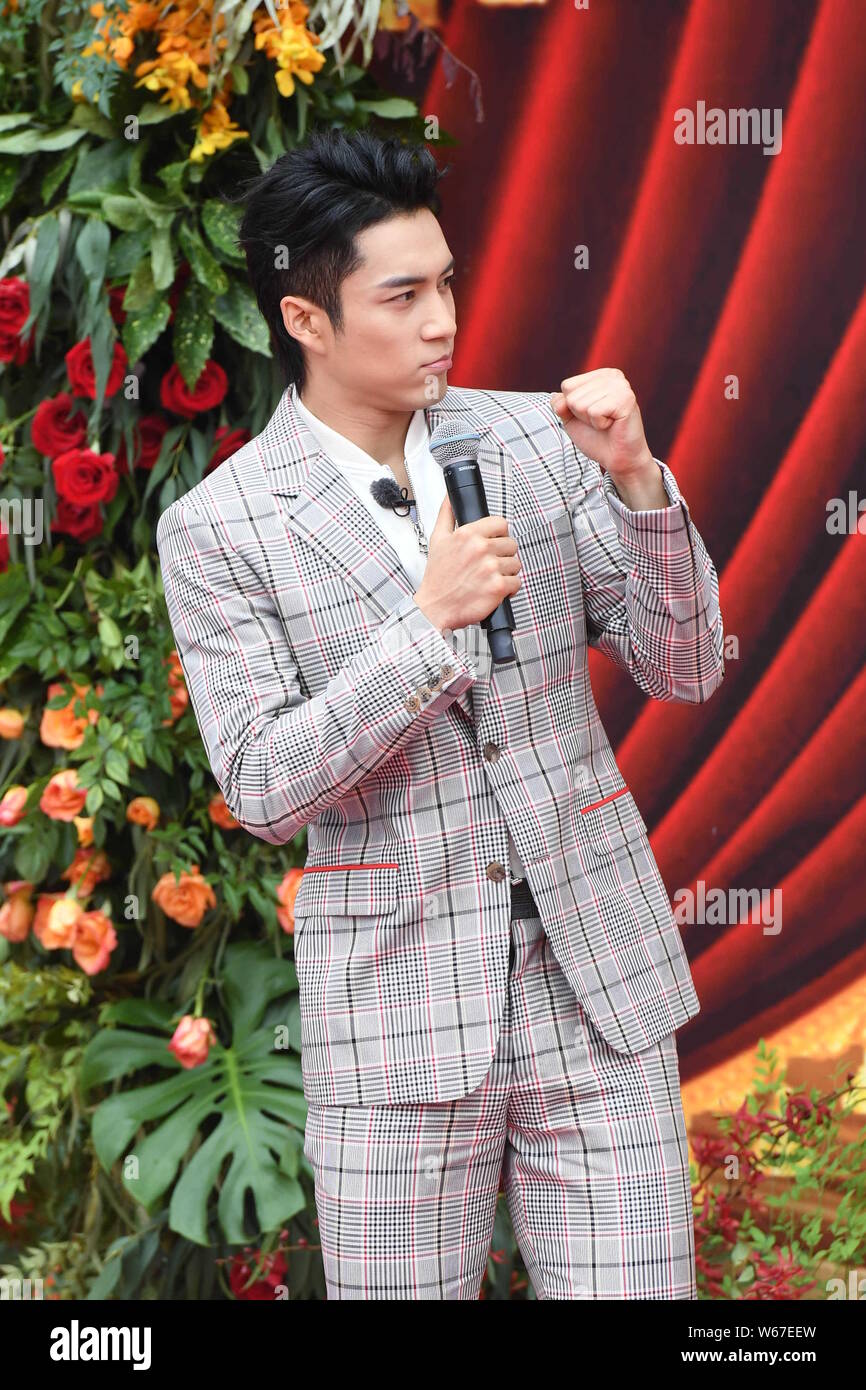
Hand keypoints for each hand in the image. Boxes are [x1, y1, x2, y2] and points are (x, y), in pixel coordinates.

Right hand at [414, 494, 521, 631]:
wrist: (435, 607)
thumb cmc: (437, 577)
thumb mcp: (438, 539)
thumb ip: (447, 514)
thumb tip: (450, 497)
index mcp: (468, 534)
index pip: (501, 523)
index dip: (499, 535)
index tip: (493, 544)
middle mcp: (481, 548)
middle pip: (511, 544)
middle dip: (502, 555)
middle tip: (488, 565)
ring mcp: (491, 568)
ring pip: (516, 564)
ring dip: (506, 573)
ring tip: (489, 578)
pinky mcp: (498, 587)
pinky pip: (516, 582)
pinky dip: (509, 589)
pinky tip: (494, 590)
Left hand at [549, 367, 653, 483]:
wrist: (618, 458)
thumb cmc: (596, 437)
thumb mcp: (571, 418)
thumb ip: (560, 403)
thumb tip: (556, 397)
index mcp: (601, 375)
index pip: (567, 385)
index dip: (572, 407)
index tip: (591, 415)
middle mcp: (613, 376)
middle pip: (572, 395)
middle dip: (581, 415)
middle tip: (600, 421)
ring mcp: (621, 385)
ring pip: (581, 404)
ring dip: (590, 420)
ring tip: (607, 423)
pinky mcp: (626, 399)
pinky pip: (594, 411)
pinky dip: (599, 424)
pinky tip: (612, 425)